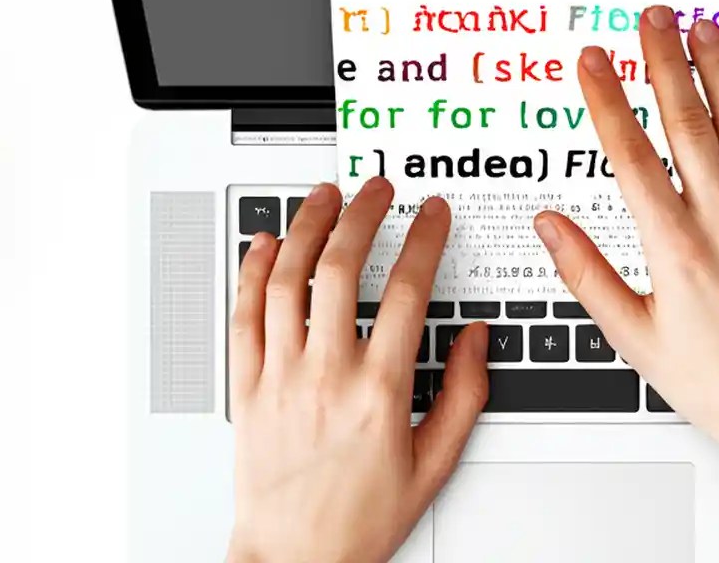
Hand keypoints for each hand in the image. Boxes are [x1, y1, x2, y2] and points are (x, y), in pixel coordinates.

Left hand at [226, 179, 488, 562]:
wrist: (295, 559)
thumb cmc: (359, 519)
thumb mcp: (434, 464)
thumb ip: (463, 395)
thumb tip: (476, 340)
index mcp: (379, 392)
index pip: (409, 292)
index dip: (424, 240)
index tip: (431, 215)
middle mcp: (326, 376)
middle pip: (343, 270)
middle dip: (364, 215)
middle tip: (378, 191)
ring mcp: (280, 378)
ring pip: (287, 281)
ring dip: (307, 227)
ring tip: (324, 197)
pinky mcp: (246, 389)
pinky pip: (243, 316)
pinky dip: (252, 271)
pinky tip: (266, 244)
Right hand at [533, 6, 718, 561]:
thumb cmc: (716, 382)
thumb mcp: (634, 337)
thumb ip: (587, 274)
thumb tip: (552, 227)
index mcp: (676, 248)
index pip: (632, 154)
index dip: (607, 100)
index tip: (591, 62)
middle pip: (688, 122)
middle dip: (664, 62)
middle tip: (650, 18)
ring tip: (702, 27)